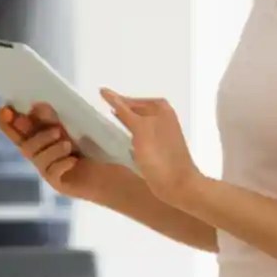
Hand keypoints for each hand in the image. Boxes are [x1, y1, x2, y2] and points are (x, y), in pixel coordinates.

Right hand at [0, 103, 130, 203]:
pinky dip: (61, 163)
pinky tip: (73, 160)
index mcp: (41, 140)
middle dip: (36, 136)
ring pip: (37, 159)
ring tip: (67, 143)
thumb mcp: (72, 129)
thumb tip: (36, 105)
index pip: (16, 132)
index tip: (5, 109)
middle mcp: (41, 156)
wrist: (115, 172)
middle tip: (55, 129)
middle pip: (24, 146)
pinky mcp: (60, 184)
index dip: (6, 122)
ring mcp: (49, 171)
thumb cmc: (94, 148)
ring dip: (50, 148)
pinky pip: (52, 173)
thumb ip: (53, 119)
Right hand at [101, 89, 202, 204]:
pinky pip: (140, 137)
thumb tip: (105, 91)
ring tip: (106, 126)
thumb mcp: (139, 128)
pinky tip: (120, 142)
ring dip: (124, 124)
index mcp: (161, 109)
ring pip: (138, 124)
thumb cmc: (159, 155)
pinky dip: (130, 136)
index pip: (132, 100)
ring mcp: (162, 134)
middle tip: (98, 114)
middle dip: (121, 111)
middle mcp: (164, 118)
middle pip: (136, 110)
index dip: (116, 100)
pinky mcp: (159, 149)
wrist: (178, 185)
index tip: (100, 97)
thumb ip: (123, 110)